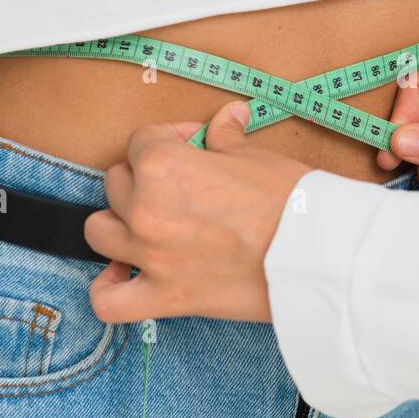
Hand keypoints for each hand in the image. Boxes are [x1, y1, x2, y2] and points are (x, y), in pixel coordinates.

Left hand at [85, 100, 310, 322]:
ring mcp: (151, 256)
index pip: (144, 140)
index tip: (197, 146)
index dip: (173, 138)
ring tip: (146, 222)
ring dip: (119, 222)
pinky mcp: (166, 297)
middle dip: (146, 176)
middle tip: (182, 183)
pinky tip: (122, 273)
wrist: (319, 254)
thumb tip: (228, 117)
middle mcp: (146, 210)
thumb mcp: (256, 157)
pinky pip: (109, 300)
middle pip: (119, 182)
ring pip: (100, 231)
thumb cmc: (292, 201)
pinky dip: (108, 287)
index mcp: (164, 166)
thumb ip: (227, 137)